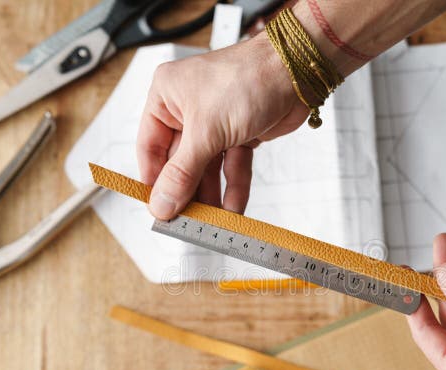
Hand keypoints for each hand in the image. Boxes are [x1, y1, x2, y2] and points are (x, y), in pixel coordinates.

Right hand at [136, 33, 308, 218]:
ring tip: (212, 220)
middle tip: (187, 220)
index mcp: (167, 96)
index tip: (159, 208)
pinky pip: (231, 166)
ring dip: (212, 194)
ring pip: (208, 168)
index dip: (154, 180)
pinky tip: (234, 207)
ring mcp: (215, 123)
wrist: (295, 72)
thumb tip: (162, 203)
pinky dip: (234, 186)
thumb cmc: (248, 79)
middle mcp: (188, 109)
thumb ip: (183, 172)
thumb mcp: (206, 132)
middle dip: (187, 191)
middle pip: (180, 162)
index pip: (150, 147)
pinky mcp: (240, 134)